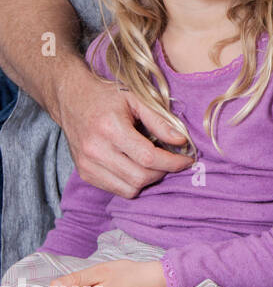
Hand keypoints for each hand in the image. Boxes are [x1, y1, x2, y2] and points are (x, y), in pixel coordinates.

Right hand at [59, 69, 193, 198]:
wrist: (71, 98)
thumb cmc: (106, 96)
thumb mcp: (136, 99)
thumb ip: (160, 121)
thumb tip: (181, 142)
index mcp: (110, 128)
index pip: (148, 157)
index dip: (173, 162)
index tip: (187, 160)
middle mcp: (95, 149)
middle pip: (140, 177)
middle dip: (163, 172)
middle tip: (172, 161)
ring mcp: (87, 164)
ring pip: (129, 189)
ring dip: (148, 180)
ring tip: (154, 164)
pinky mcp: (84, 173)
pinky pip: (116, 189)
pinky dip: (132, 183)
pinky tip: (137, 167)